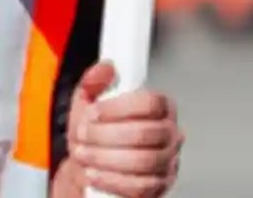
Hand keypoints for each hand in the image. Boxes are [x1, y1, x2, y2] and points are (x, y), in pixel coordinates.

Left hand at [64, 62, 182, 197]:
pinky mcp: (159, 186)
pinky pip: (140, 186)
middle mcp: (169, 133)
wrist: (89, 166)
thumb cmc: (95, 133)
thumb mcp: (87, 100)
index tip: (93, 112)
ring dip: (105, 158)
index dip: (119, 107)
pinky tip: (94, 172)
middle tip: (83, 134)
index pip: (151, 103)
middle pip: (145, 133)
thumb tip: (105, 68)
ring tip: (84, 153)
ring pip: (142, 161)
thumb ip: (93, 81)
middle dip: (105, 135)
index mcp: (159, 107)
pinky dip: (111, 179)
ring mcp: (167, 161)